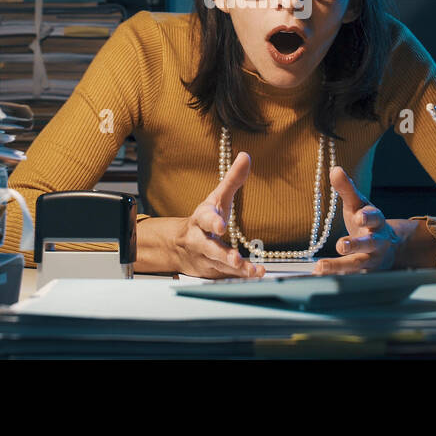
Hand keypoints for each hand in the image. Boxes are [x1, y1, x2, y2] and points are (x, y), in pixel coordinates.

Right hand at [170, 151, 264, 278]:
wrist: (179, 245)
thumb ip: (232, 179)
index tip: (221, 224)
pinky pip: (225, 276)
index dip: (213, 221)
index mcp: (201, 219)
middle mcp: (200, 240)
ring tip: (252, 270)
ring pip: (219, 266)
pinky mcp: (211, 272)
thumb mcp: (217, 198)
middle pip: (210, 248)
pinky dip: (239, 278)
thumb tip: (245, 156)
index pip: (205, 219)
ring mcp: (205, 258)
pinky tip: (255, 275)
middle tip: (235, 258)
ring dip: (236, 270)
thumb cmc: (204, 219)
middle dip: (222, 254)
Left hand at [314, 166, 401, 273]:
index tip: (360, 216)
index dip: (368, 216)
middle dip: (355, 245)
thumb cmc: (367, 222)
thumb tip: (335, 169)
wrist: (389, 248)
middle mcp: (376, 243)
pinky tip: (319, 277)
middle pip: (367, 244)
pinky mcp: (362, 275)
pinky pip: (349, 278)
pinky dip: (335, 278)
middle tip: (341, 245)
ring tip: (320, 267)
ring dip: (339, 267)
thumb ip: (347, 189)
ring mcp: (370, 261)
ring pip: (357, 265)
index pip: (374, 217)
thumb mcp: (358, 204)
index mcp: (376, 222)